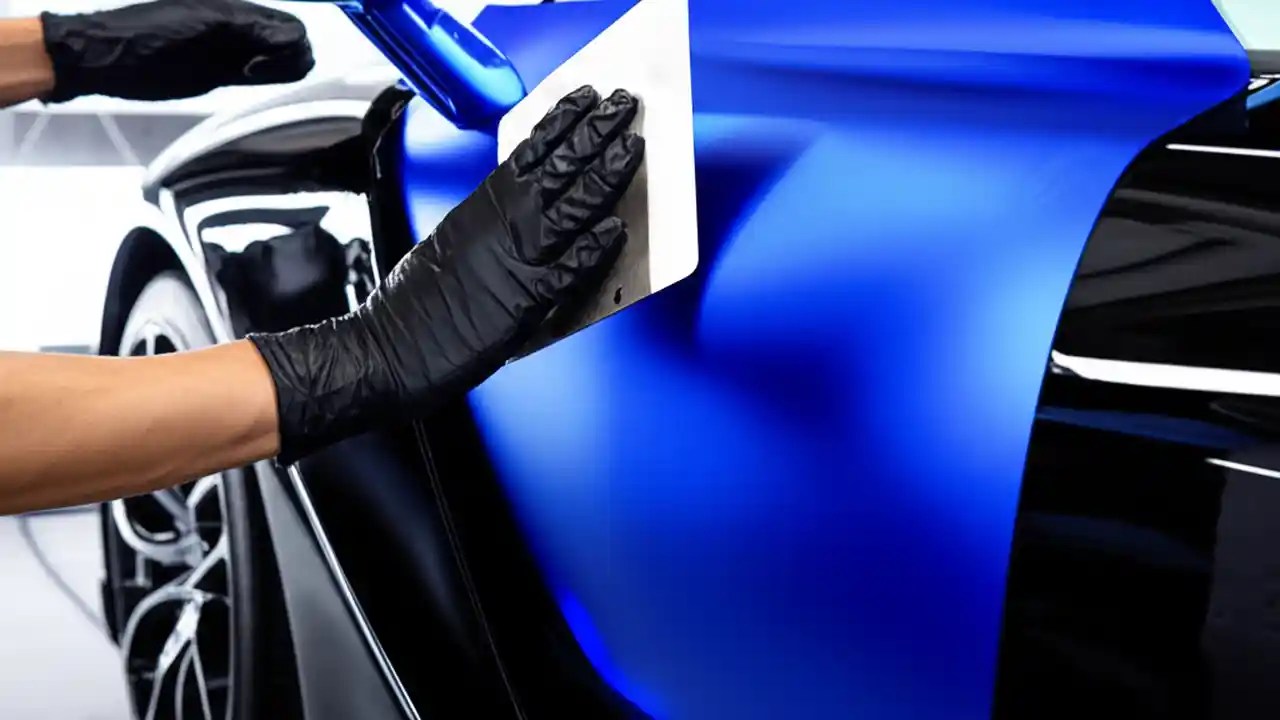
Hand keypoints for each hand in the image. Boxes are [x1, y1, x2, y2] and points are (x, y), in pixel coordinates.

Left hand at [40, 0, 313, 102]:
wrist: (109, 57)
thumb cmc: (148, 36)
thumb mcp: (203, 23)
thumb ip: (249, 28)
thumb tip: (294, 38)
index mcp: (236, 11)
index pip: (291, 27)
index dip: (287, 47)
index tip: (256, 63)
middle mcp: (239, 30)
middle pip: (291, 44)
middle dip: (289, 59)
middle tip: (255, 72)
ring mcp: (231, 52)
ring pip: (280, 60)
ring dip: (281, 70)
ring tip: (252, 76)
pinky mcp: (221, 74)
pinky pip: (260, 74)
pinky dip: (270, 78)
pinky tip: (254, 80)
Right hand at [250, 86, 644, 462]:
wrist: (387, 349)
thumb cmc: (413, 305)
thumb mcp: (452, 240)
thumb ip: (489, 219)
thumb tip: (519, 205)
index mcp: (482, 206)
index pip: (531, 151)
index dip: (564, 121)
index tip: (588, 98)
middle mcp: (502, 225)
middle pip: (560, 167)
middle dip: (597, 132)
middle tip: (623, 106)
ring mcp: (517, 261)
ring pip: (573, 207)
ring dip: (607, 176)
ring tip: (631, 149)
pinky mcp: (526, 301)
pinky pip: (569, 270)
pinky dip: (594, 249)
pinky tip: (616, 229)